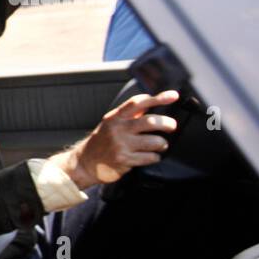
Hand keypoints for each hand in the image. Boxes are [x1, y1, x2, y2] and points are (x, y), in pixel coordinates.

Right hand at [49, 90, 179, 188]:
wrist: (85, 162)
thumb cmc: (102, 141)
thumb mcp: (111, 123)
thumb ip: (129, 115)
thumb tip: (152, 103)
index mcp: (115, 117)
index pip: (138, 103)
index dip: (158, 98)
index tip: (173, 96)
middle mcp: (117, 129)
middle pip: (151, 122)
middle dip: (167, 124)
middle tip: (171, 126)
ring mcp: (121, 145)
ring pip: (155, 141)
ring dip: (162, 144)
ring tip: (159, 145)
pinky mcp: (125, 160)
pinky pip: (151, 157)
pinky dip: (154, 157)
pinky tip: (150, 156)